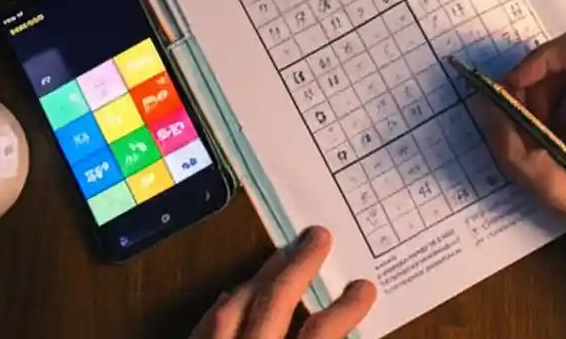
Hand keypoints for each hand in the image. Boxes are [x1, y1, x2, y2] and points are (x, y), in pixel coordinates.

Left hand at [191, 227, 376, 338]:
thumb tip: (343, 329)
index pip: (319, 332)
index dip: (345, 309)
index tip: (364, 288)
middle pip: (272, 302)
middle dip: (298, 266)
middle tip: (319, 236)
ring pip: (229, 308)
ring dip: (258, 279)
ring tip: (280, 259)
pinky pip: (201, 328)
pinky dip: (221, 309)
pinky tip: (231, 298)